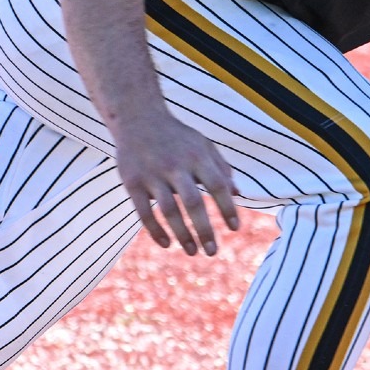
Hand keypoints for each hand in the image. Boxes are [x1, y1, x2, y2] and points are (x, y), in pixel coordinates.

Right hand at [112, 111, 241, 255]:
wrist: (137, 117)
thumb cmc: (177, 136)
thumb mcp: (203, 145)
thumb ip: (221, 168)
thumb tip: (238, 195)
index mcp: (196, 155)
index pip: (217, 185)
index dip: (228, 208)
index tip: (234, 229)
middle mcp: (174, 164)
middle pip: (193, 202)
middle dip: (205, 230)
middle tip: (212, 252)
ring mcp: (151, 173)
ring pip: (169, 211)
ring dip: (182, 235)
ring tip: (192, 252)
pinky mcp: (132, 181)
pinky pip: (143, 212)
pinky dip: (155, 231)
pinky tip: (167, 244)